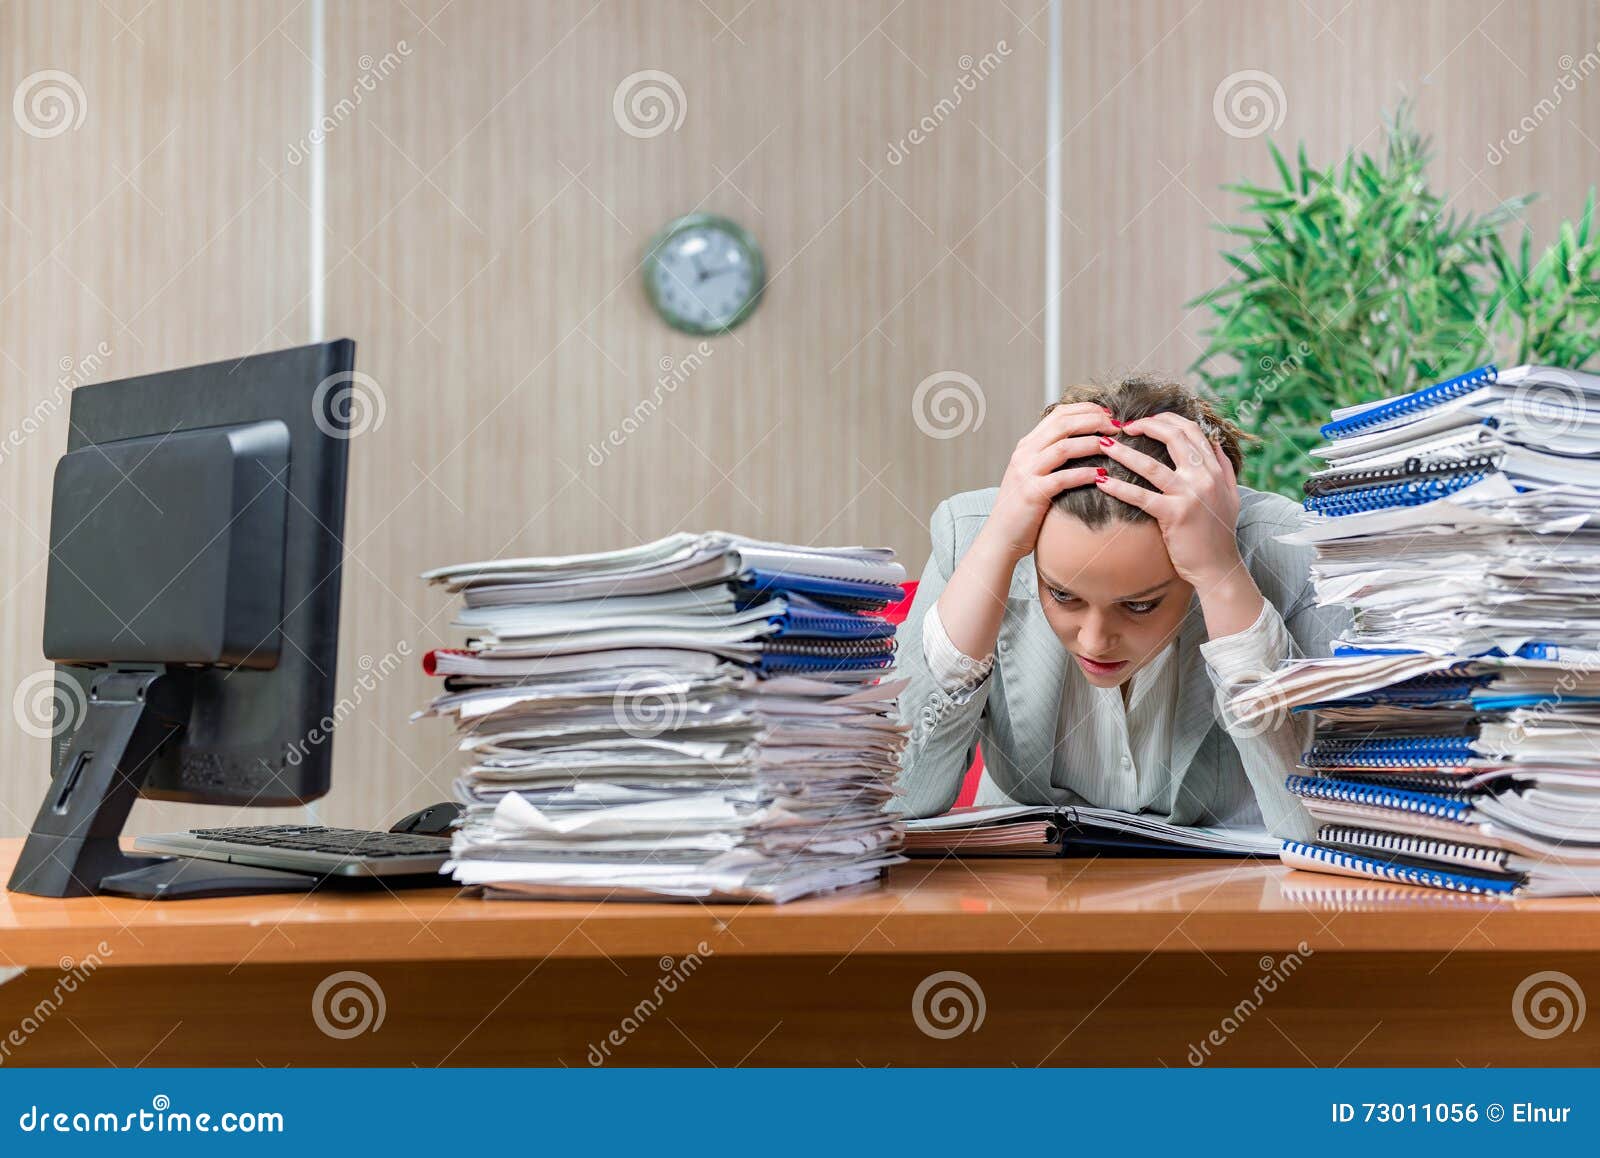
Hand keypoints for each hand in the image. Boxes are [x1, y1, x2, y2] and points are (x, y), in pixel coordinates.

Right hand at [979, 402, 1114, 564]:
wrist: (1000, 537)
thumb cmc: (1024, 508)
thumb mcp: (1032, 474)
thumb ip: (1050, 456)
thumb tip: (1082, 443)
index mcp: (1026, 445)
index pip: (1058, 414)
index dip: (1086, 410)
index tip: (1109, 415)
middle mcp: (1024, 454)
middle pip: (1063, 424)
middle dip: (1094, 421)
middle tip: (1117, 426)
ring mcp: (1026, 472)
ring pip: (1064, 447)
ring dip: (1093, 443)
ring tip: (1114, 446)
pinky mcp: (1033, 493)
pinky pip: (1063, 478)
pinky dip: (1085, 474)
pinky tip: (1102, 475)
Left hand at [1092, 412, 1243, 587]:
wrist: (1219, 567)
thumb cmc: (1219, 533)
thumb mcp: (1230, 495)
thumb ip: (1223, 467)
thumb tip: (1213, 442)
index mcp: (1215, 469)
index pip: (1191, 431)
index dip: (1166, 419)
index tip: (1144, 419)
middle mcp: (1204, 477)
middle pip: (1173, 438)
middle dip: (1145, 426)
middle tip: (1121, 426)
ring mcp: (1190, 495)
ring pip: (1152, 465)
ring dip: (1124, 452)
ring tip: (1103, 444)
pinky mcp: (1175, 515)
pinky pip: (1142, 497)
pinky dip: (1120, 488)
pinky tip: (1101, 482)